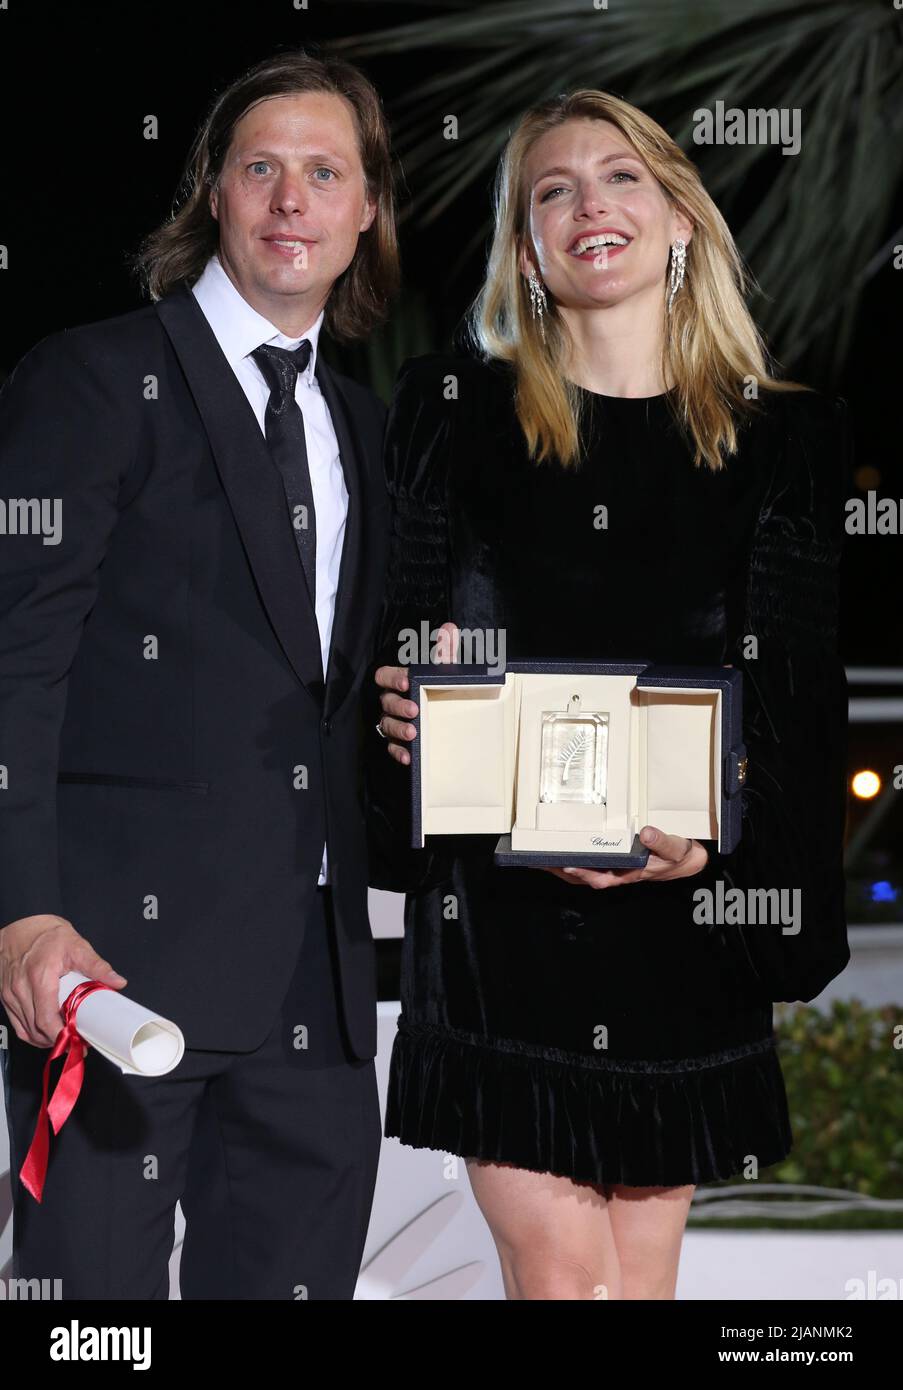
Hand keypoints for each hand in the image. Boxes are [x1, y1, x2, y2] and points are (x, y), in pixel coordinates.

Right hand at [0, 914, 127, 1047]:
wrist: (22, 927)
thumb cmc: (46, 936)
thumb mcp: (77, 946)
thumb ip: (97, 966)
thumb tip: (117, 981)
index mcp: (39, 977)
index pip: (46, 1019)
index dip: (61, 1035)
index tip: (77, 1040)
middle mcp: (21, 988)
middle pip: (37, 1028)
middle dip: (58, 1040)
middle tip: (77, 1041)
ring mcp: (11, 994)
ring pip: (26, 1030)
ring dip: (45, 1039)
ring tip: (65, 1038)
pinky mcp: (6, 997)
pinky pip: (18, 1025)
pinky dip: (32, 1033)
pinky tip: (45, 1034)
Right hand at [374, 621, 458, 765]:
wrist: (445, 712)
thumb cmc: (437, 687)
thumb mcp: (443, 669)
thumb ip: (445, 650)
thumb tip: (450, 629)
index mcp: (398, 682)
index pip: (384, 676)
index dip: (392, 678)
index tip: (407, 681)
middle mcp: (392, 701)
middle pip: (386, 702)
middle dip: (399, 706)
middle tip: (415, 709)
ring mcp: (394, 722)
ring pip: (387, 725)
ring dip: (399, 730)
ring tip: (413, 734)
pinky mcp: (398, 742)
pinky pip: (392, 747)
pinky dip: (399, 752)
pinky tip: (409, 757)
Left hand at [543, 826, 708, 888]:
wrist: (680, 860)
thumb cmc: (674, 856)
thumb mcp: (673, 848)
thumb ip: (661, 841)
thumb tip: (647, 833)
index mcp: (628, 873)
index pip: (602, 878)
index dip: (585, 873)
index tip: (569, 865)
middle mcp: (616, 874)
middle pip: (583, 877)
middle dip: (561, 871)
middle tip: (539, 862)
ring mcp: (611, 870)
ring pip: (581, 872)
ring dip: (560, 868)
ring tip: (539, 859)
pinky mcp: (610, 863)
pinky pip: (586, 865)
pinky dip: (571, 861)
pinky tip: (558, 855)